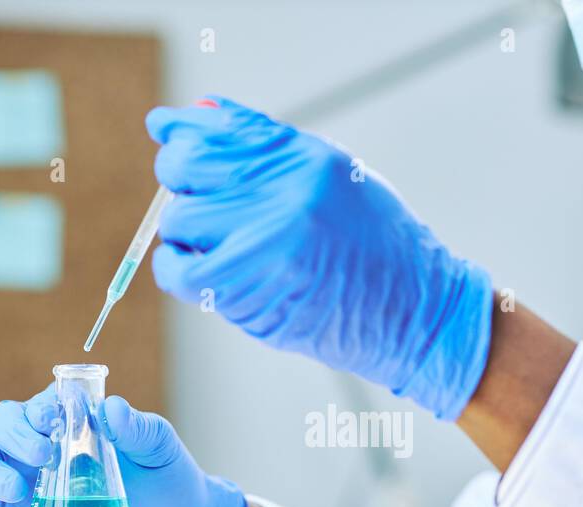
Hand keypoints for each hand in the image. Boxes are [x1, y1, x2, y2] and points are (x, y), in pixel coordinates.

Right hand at [0, 387, 248, 506]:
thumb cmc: (168, 480)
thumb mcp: (162, 450)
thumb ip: (139, 428)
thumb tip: (111, 408)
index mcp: (69, 420)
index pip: (38, 404)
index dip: (38, 410)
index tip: (54, 422)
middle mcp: (37, 446)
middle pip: (0, 426)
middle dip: (13, 437)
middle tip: (46, 459)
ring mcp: (21, 484)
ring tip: (18, 488)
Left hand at [146, 97, 493, 420]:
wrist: (414, 312)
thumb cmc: (378, 249)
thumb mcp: (338, 179)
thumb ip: (272, 150)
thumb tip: (198, 117)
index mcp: (305, 158)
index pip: (219, 128)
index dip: (182, 131)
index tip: (167, 133)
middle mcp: (283, 192)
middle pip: (187, 168)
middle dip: (181, 181)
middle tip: (198, 201)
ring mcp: (264, 240)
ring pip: (179, 220)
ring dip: (187, 234)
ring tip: (218, 246)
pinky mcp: (248, 288)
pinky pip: (178, 271)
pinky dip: (176, 269)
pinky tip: (195, 269)